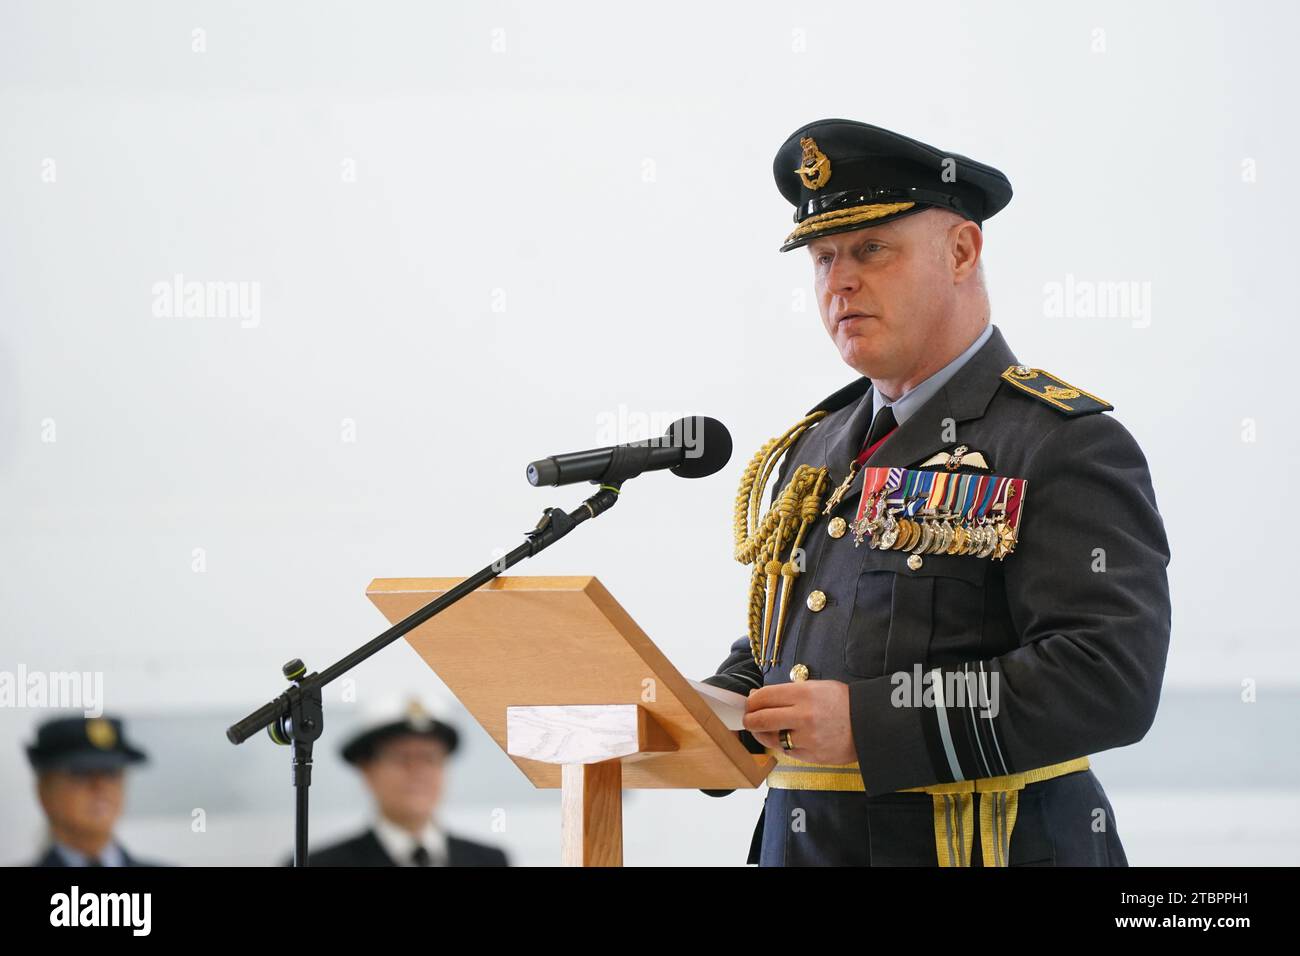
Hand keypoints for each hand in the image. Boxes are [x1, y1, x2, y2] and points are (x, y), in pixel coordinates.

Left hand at [742, 680, 856, 764]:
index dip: (752, 701)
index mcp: (803, 694)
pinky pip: (785, 751)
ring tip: (760, 729)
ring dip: (760, 734)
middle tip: (748, 718)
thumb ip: (788, 692)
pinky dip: (779, 744)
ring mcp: (806, 738)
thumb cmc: (842, 702)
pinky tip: (780, 738)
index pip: (764, 697)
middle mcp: (803, 716)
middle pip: (761, 719)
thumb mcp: (817, 687)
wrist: (869, 724)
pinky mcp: (811, 755)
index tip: (750, 703)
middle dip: (749, 719)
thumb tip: (759, 697)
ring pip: (770, 738)